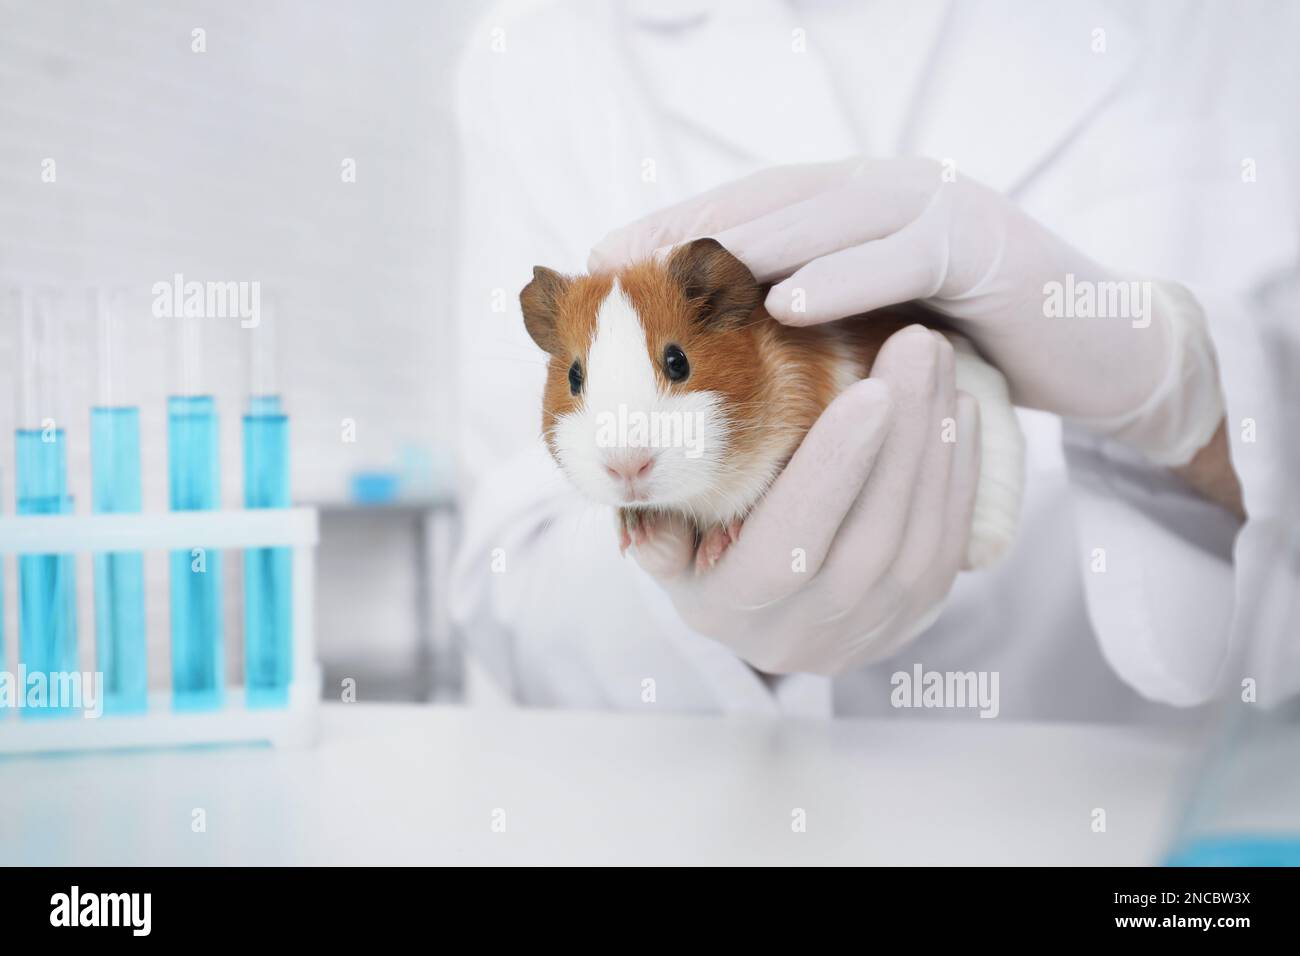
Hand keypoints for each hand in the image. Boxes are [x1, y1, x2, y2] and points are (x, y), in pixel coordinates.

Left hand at [591, 158, 1225, 466]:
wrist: (1099, 347)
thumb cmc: (973, 349)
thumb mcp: (874, 333)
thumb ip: (808, 330)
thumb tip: (717, 373)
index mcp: (855, 213)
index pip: (749, 209)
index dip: (673, 228)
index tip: (598, 258)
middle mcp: (889, 194)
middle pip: (772, 199)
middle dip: (689, 227)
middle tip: (613, 259)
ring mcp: (939, 210)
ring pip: (829, 214)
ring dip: (749, 241)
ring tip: (676, 272)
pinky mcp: (986, 247)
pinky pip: (905, 255)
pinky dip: (843, 275)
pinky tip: (782, 301)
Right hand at [628, 325, 981, 675]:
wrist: (770, 621)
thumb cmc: (704, 554)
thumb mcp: (666, 541)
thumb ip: (656, 513)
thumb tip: (634, 477)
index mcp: (735, 608)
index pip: (791, 544)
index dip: (833, 472)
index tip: (869, 391)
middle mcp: (806, 632)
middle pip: (870, 538)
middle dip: (902, 437)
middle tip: (917, 343)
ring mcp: (869, 629)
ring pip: (920, 538)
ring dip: (935, 443)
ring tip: (936, 356)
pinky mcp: (917, 612)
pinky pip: (949, 543)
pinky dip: (958, 471)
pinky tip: (957, 406)